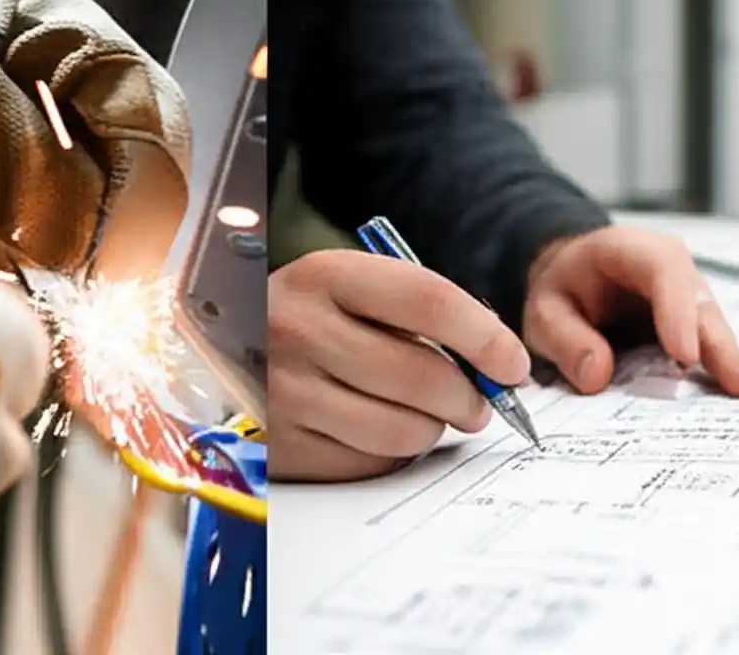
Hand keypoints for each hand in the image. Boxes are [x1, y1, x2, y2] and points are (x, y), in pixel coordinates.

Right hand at [269, 250, 529, 481]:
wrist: (224, 346)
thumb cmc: (312, 316)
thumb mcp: (351, 287)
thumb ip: (420, 313)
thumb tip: (497, 364)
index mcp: (326, 275)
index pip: (429, 301)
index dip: (486, 338)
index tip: (513, 364)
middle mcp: (299, 329)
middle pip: (424, 376)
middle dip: (472, 399)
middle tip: (478, 403)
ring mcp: (285, 391)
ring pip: (403, 430)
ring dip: (433, 429)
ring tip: (428, 415)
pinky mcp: (281, 445)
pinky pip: (369, 463)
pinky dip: (392, 453)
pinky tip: (379, 430)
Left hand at [523, 226, 738, 396]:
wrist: (572, 277)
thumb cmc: (563, 289)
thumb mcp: (544, 312)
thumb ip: (566, 340)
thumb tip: (597, 376)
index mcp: (629, 250)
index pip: (663, 271)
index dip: (676, 312)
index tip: (684, 356)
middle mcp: (669, 267)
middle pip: (699, 301)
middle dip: (718, 344)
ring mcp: (685, 293)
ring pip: (711, 325)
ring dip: (727, 359)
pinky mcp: (691, 320)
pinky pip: (706, 342)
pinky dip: (717, 367)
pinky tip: (733, 394)